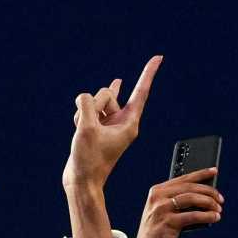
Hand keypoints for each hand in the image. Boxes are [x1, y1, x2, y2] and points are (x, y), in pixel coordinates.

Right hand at [65, 55, 162, 189]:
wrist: (80, 180)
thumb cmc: (88, 160)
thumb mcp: (87, 128)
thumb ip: (87, 105)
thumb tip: (84, 98)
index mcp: (129, 124)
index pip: (141, 92)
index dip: (148, 73)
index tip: (158, 57)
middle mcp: (122, 122)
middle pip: (107, 94)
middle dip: (94, 103)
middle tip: (90, 127)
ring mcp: (109, 123)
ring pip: (94, 101)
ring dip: (84, 112)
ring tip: (83, 132)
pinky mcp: (97, 126)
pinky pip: (86, 109)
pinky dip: (79, 116)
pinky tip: (79, 127)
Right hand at [132, 169, 223, 237]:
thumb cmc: (160, 231)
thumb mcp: (165, 211)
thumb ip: (178, 201)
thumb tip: (205, 195)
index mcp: (157, 191)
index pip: (182, 178)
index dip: (200, 174)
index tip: (214, 171)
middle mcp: (158, 197)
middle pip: (189, 188)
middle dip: (208, 192)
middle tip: (220, 199)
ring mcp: (161, 209)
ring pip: (191, 199)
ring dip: (209, 203)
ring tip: (219, 209)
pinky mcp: (167, 222)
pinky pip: (192, 216)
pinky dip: (206, 216)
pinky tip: (214, 218)